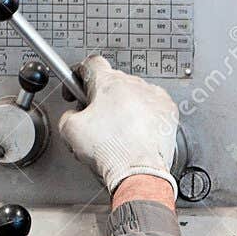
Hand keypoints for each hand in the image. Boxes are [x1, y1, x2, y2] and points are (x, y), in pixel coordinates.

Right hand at [58, 56, 179, 192]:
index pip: (90, 64)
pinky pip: (152, 105)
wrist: (139, 172)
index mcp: (108, 83)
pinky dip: (144, 115)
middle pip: (113, 81)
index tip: (77, 86)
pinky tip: (136, 131)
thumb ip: (68, 114)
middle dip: (102, 97)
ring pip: (134, 93)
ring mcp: (153, 96)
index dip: (80, 74)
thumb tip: (74, 114)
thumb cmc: (111, 152)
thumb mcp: (70, 130)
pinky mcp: (168, 110)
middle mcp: (133, 84)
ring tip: (119, 130)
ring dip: (124, 106)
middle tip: (96, 117)